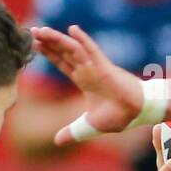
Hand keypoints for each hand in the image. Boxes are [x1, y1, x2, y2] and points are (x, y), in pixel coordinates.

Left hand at [30, 25, 142, 143]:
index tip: (36, 45)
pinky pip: (92, 50)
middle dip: (48, 42)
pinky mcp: (105, 67)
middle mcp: (88, 71)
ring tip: (41, 30)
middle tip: (33, 31)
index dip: (49, 54)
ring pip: (72, 49)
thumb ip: (73, 131)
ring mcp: (95, 67)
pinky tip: (72, 29)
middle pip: (64, 52)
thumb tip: (57, 141)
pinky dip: (83, 39)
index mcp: (84, 81)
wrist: (138, 113)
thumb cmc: (119, 116)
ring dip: (57, 39)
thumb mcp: (89, 126)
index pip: (62, 63)